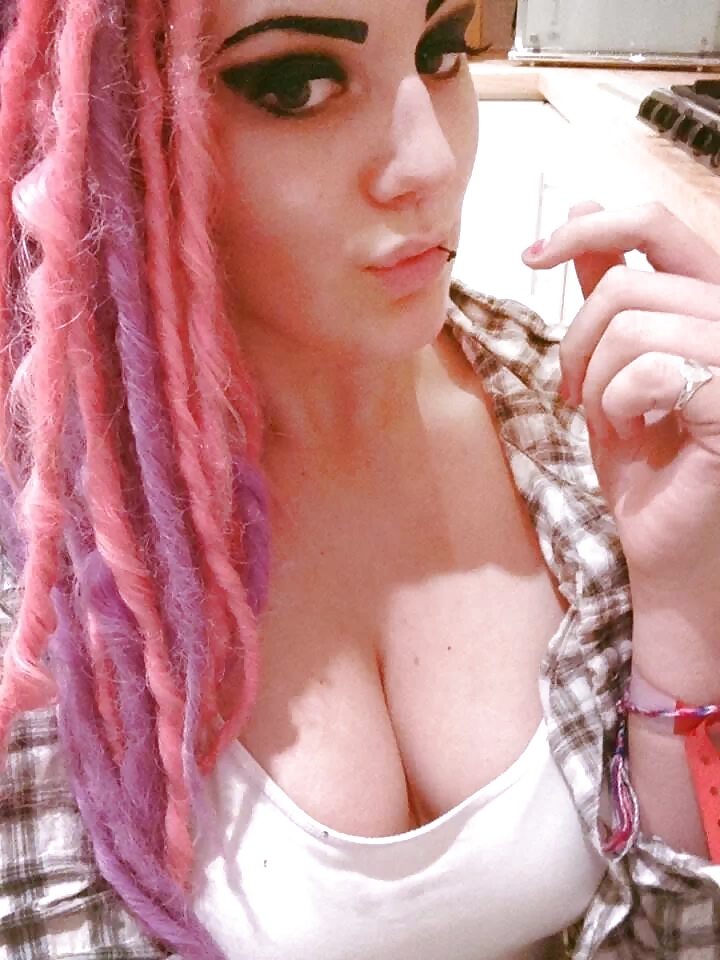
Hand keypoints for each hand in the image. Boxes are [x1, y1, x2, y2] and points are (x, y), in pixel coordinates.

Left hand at [522, 202, 719, 600]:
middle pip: (628, 286)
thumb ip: (607, 289)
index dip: (590, 228)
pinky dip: (620, 406)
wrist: (666, 545)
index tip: (533, 255)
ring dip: (599, 384)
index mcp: (709, 301)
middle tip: (575, 392)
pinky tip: (637, 436)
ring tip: (615, 421)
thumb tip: (582, 210)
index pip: (657, 225)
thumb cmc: (646, 464)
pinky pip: (651, 369)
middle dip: (578, 345)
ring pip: (634, 326)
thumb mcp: (611, 365)